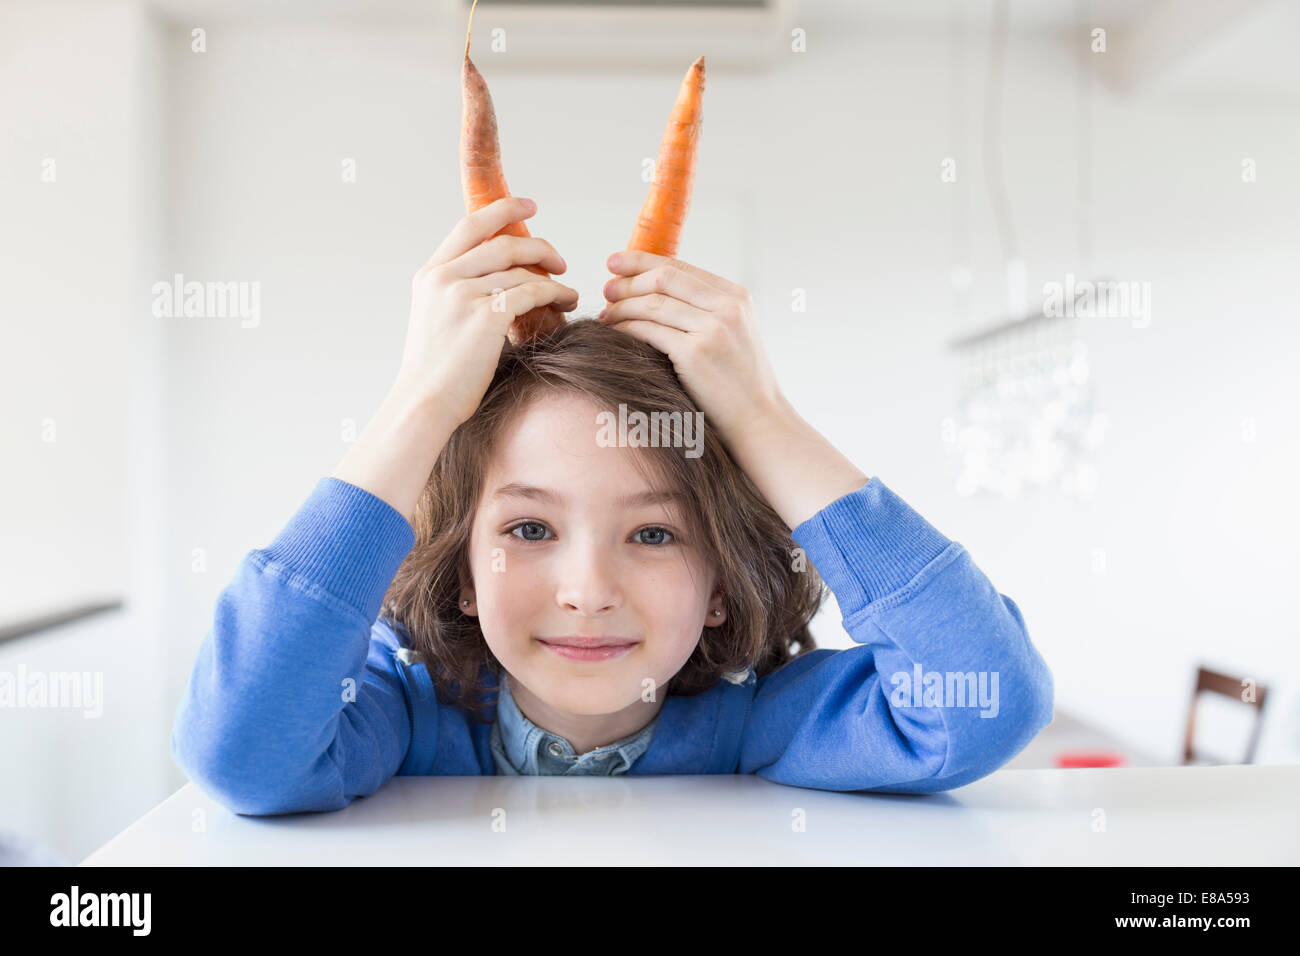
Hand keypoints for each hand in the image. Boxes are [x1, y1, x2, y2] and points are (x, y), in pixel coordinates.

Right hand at [397, 196, 578, 427]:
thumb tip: (497, 278)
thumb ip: (458, 291)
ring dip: (553, 276)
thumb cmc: (436, 372)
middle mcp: (444, 277)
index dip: (504, 209)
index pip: (470, 225)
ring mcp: (464, 295)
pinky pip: (532, 292)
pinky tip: (567, 302)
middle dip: (539, 247)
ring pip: (522, 269)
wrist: (424, 403)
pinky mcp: (486, 317)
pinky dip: (556, 293)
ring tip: (568, 291)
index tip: (530, 205)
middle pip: (503, 243)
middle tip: (560, 261)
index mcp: (430, 274)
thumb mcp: (435, 318)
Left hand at [598, 251, 785, 442]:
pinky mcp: (696, 353)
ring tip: (606, 314)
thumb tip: (654, 290)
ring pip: (653, 303)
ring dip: (622, 306)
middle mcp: (727, 307)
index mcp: (736, 296)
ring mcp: (713, 329)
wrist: (758, 419)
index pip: (680, 266)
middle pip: (664, 278)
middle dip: (628, 281)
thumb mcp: (734, 333)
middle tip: (606, 290)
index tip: (615, 262)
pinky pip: (648, 330)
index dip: (641, 261)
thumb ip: (706, 309)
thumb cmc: (740, 382)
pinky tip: (614, 332)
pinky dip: (625, 328)